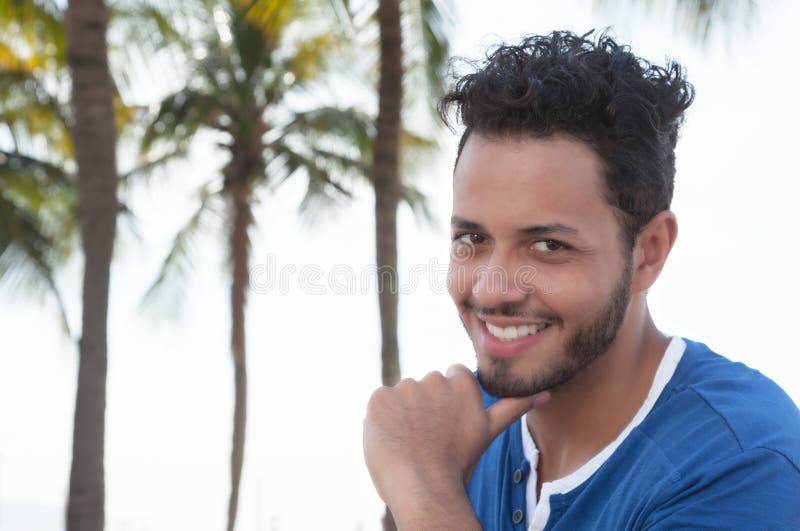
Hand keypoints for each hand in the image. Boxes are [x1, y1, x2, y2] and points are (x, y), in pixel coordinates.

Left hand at [363, 364, 549, 527]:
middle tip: (428, 439)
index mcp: (460, 381)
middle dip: (423, 408)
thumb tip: (547, 392)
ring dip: (401, 414)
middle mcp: (434, 378)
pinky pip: (378, 404)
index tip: (446, 425)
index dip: (445, 404)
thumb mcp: (488, 431)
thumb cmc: (459, 464)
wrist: (426, 489)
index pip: (450, 378)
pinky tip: (392, 441)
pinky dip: (381, 420)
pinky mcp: (379, 397)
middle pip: (424, 387)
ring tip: (410, 444)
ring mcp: (404, 387)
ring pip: (401, 397)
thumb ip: (514, 406)